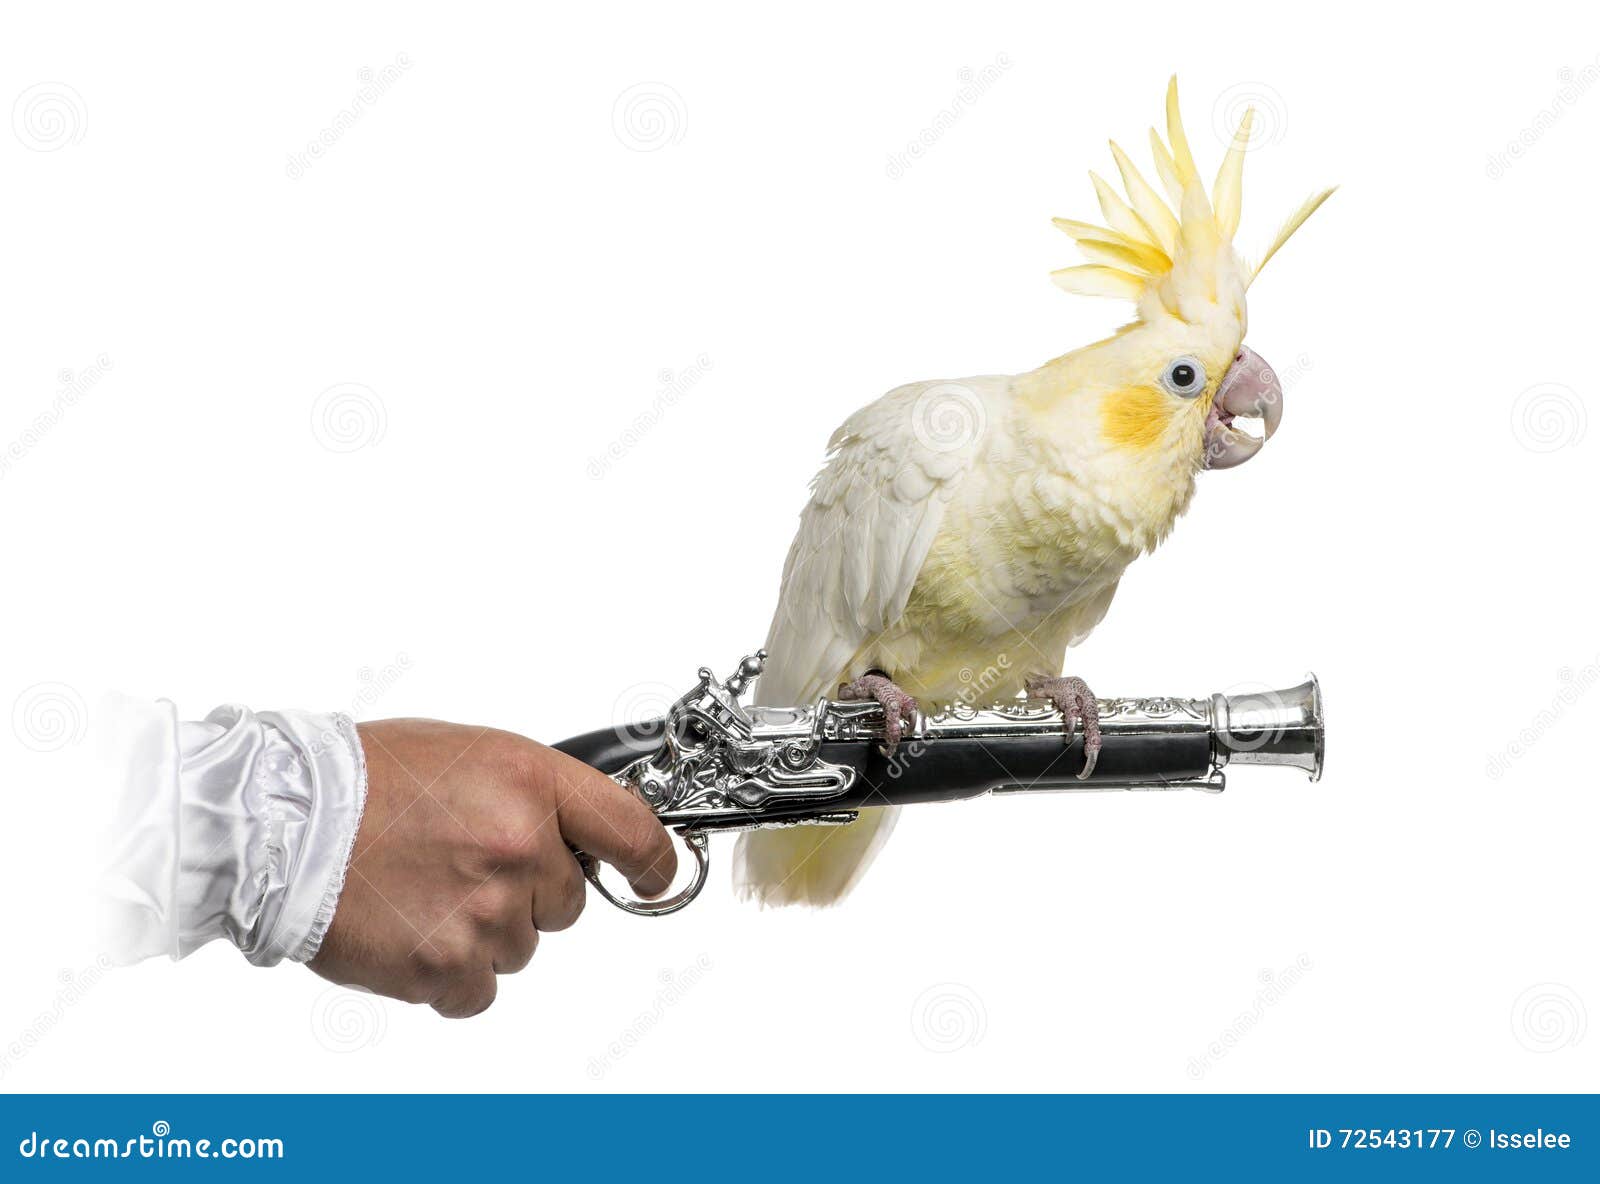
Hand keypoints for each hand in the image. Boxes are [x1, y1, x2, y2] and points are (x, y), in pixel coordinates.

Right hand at [309, 719, 675, 1017]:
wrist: (283, 819)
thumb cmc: (366, 778)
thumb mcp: (471, 753)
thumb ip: (535, 794)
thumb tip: (582, 834)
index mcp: (531, 783)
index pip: (632, 832)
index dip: (654, 862)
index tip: (655, 876)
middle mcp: (520, 846)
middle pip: (567, 902)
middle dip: (528, 892)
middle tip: (462, 866)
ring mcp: (486, 910)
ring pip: (521, 947)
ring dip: (483, 932)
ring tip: (423, 890)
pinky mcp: (445, 965)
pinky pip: (478, 990)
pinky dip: (449, 975)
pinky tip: (411, 931)